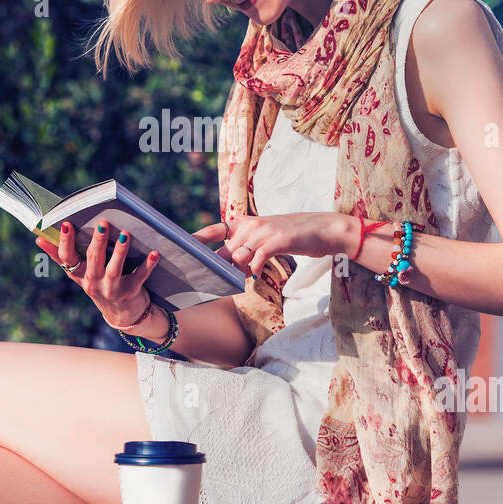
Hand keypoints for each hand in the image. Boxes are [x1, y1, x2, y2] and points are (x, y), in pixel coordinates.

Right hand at [35, 220, 161, 329]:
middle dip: (98, 240)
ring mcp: (112, 289)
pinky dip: (148, 264)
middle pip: (93, 259)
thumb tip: (39, 237)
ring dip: (120, 251)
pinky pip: (140, 276)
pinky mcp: (130, 292)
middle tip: (103, 222)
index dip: (65, 241)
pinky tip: (154, 253)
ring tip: (125, 234)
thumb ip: (63, 256)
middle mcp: (93, 283)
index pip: (67, 257)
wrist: (123, 315)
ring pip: (114, 268)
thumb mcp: (81, 274)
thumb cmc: (100, 285)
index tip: (66, 224)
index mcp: (79, 275)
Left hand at [190, 212, 350, 277]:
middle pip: (224, 250)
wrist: (322, 228)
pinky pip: (257, 259)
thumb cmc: (291, 236)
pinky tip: (256, 275)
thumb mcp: (264, 238)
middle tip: (209, 281)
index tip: (180, 247)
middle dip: (217, 267)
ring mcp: (263, 232)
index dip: (197, 238)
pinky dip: (254, 269)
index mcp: (244, 222)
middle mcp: (250, 225)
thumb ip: (246, 251)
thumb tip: (229, 269)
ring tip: (241, 279)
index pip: (214, 230)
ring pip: (238, 256)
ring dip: (237, 271)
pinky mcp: (277, 240)